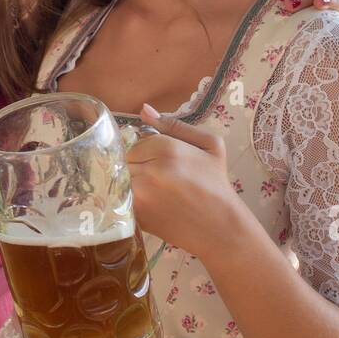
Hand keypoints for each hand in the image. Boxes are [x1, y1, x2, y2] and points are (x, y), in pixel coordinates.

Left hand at [124, 103, 244, 258]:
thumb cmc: (216, 183)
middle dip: (137, 164)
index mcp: (167, 148)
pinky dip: (129, 197)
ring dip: (131, 181)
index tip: (161, 161)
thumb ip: (174, 125)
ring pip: (120, 176)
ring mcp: (139, 194)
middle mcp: (149, 170)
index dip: (147, 150)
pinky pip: (120, 196)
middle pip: (125, 158)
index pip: (137, 141)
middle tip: (159, 177)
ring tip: (155, 190)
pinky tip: (150, 202)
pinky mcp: (135, 214)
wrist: (219, 227)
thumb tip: (144, 110)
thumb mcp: (209, 145)